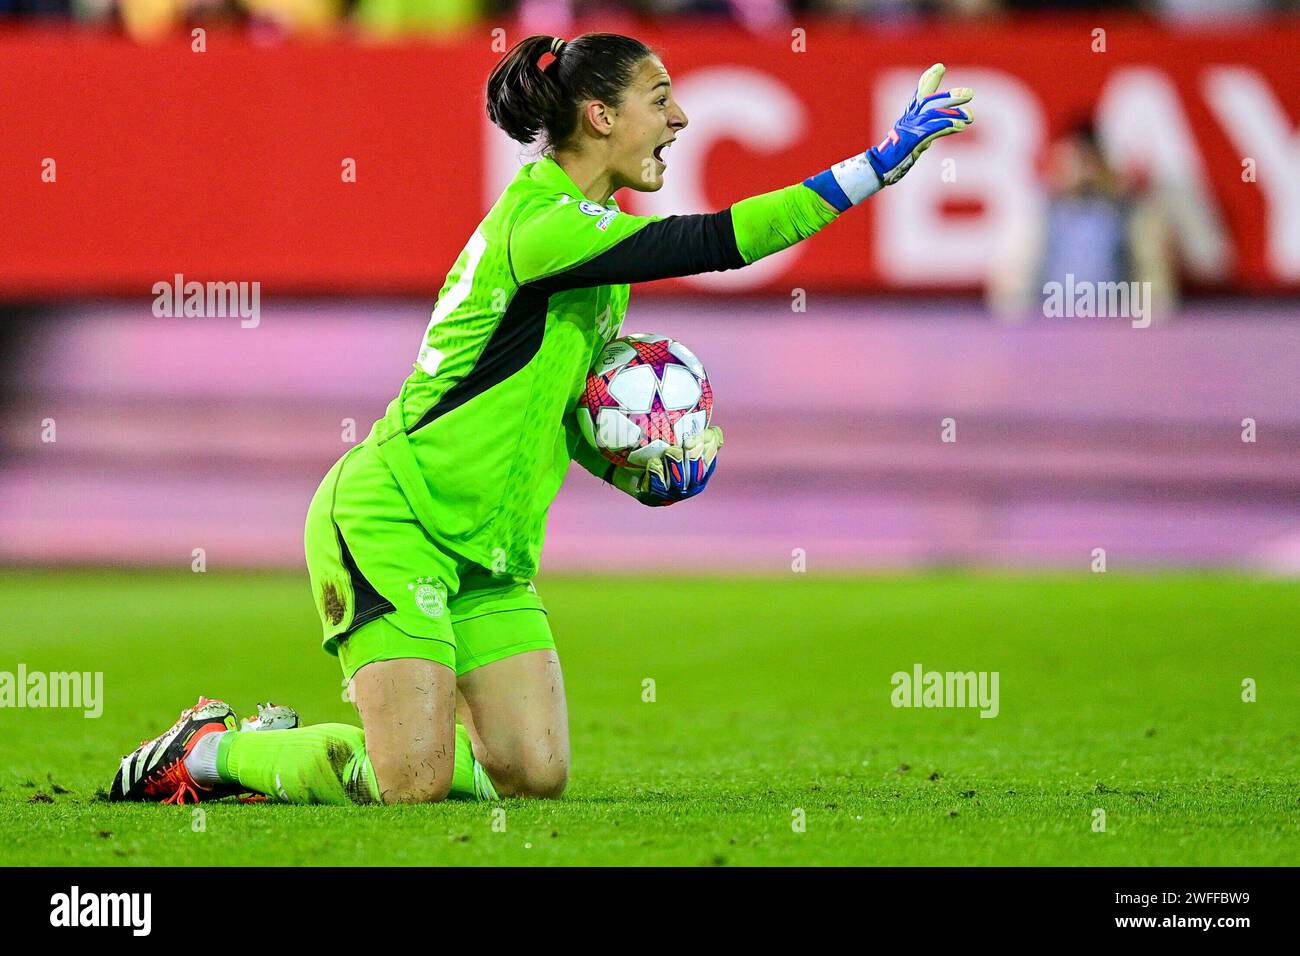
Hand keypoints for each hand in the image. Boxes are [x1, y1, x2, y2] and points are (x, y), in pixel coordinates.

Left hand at [611, 426, 723, 506]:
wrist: (624, 463)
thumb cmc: (655, 446)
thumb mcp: (676, 436)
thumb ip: (692, 428)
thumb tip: (713, 427)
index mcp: (699, 471)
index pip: (710, 461)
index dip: (709, 449)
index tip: (703, 434)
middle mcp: (687, 486)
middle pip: (697, 474)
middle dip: (694, 458)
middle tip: (687, 442)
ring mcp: (669, 494)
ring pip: (678, 483)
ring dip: (676, 464)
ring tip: (670, 451)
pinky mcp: (651, 497)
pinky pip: (657, 487)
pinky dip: (657, 474)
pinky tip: (653, 462)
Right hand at [866, 63, 973, 187]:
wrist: (879, 169)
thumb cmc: (895, 159)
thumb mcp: (913, 142)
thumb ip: (928, 132)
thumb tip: (945, 127)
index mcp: (908, 118)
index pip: (919, 95)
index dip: (928, 80)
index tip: (939, 67)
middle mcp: (908, 120)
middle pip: (929, 101)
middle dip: (949, 97)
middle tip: (969, 93)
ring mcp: (908, 129)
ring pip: (932, 114)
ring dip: (953, 113)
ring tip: (970, 116)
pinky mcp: (911, 140)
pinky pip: (931, 130)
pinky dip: (945, 126)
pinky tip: (959, 126)